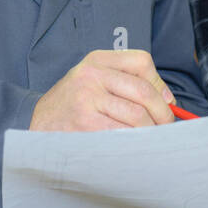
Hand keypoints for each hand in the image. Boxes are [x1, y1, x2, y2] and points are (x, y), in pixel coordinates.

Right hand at [29, 49, 175, 131]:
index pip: (141, 61)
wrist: (38, 124)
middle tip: (166, 127)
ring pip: (136, 116)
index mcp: (97, 60)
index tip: (166, 102)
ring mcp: (86, 100)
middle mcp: (91, 75)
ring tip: (151, 139)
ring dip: (150, 131)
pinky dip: (134, 142)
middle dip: (162, 113)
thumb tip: (168, 99)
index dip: (160, 84)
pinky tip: (133, 146)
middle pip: (143, 91)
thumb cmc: (74, 104)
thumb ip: (127, 82)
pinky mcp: (85, 125)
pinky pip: (122, 134)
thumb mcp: (95, 80)